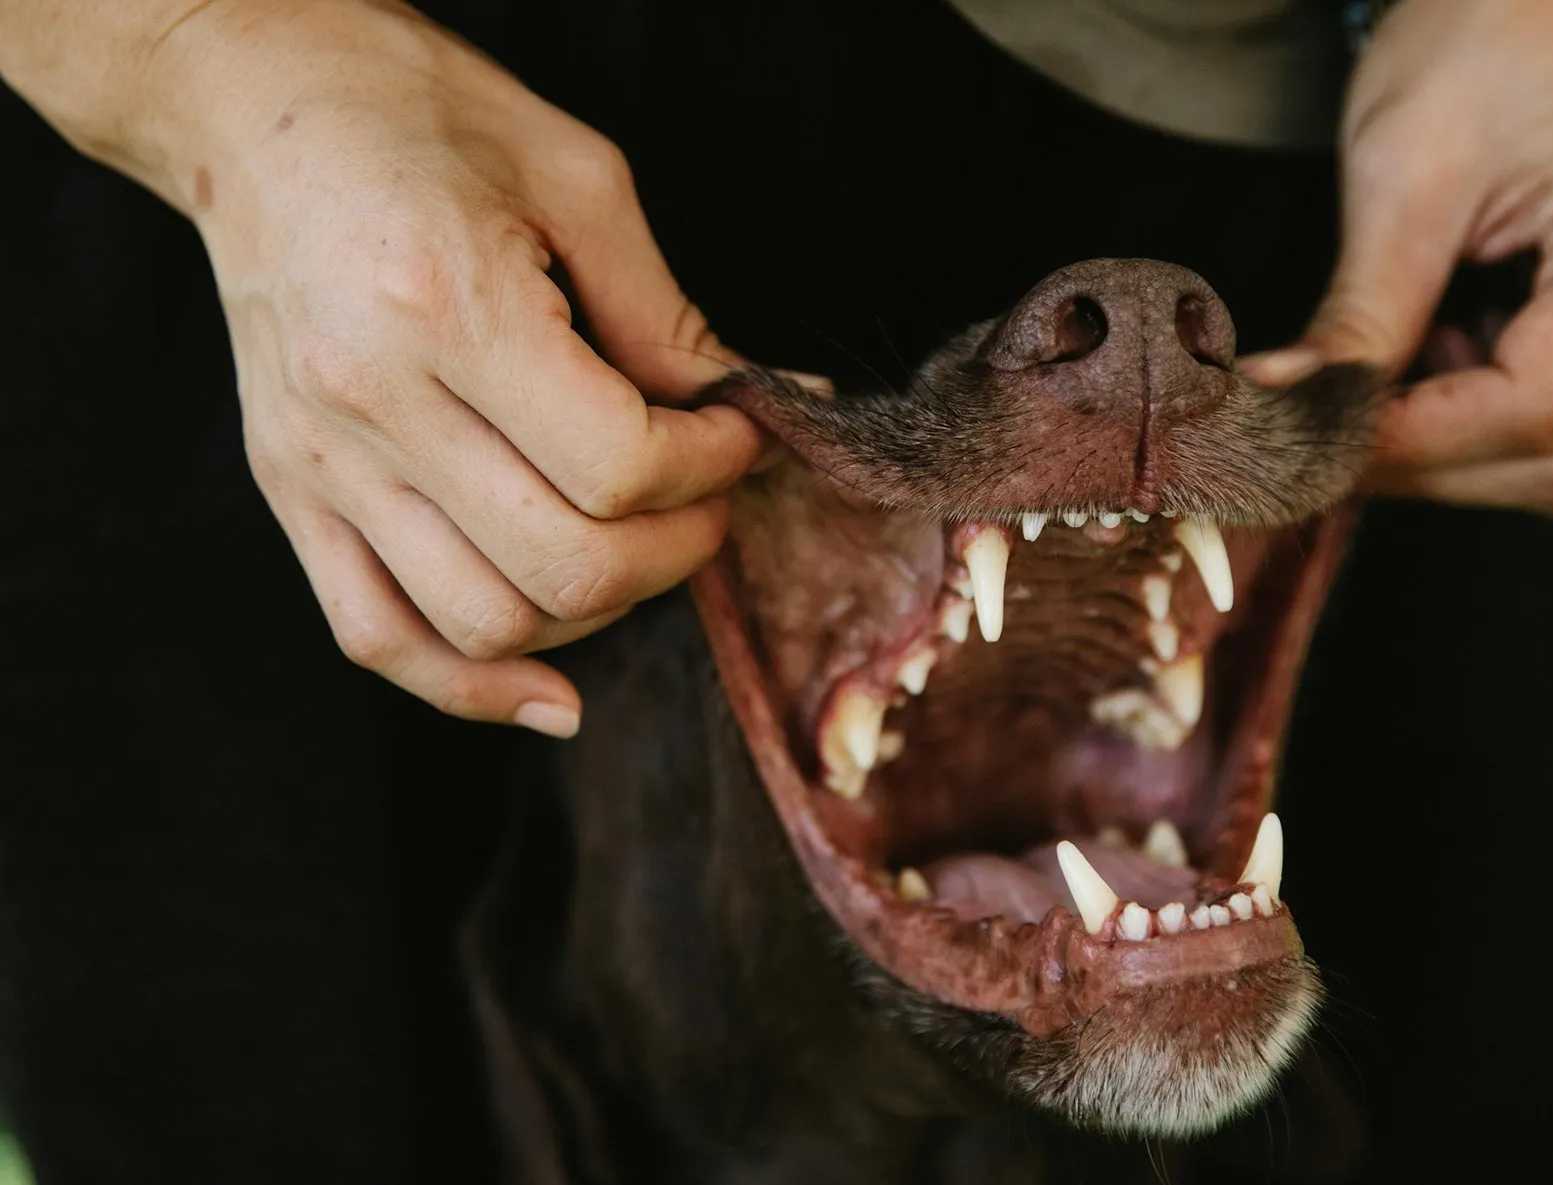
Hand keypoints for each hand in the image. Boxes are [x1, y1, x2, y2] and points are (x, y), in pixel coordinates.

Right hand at [151, 2, 766, 734]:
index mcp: (447, 308)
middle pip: (568, 563)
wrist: (255, 104)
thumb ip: (669, 316)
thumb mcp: (576, 181)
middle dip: (677, 546)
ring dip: (596, 608)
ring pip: (487, 623)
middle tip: (706, 494)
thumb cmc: (420, 119)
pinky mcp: (292, 491)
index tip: (738, 432)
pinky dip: (474, 686)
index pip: (620, 466)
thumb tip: (767, 403)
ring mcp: (320, 461)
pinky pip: (379, 638)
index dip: (714, 465)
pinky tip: (552, 690)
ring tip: (634, 542)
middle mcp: (371, 402)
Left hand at [1245, 0, 1552, 533]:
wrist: (1536, 4)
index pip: (1537, 408)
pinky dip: (1506, 444)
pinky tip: (1448, 378)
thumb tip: (1283, 412)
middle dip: (1440, 470)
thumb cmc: (1475, 55)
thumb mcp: (1400, 176)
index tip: (1319, 439)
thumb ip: (1358, 315)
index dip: (1417, 443)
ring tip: (1404, 390)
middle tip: (1338, 436)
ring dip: (1477, 468)